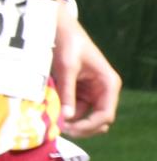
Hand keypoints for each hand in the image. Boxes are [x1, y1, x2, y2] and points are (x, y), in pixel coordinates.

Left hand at [51, 14, 120, 137]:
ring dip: (72, 122)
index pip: (105, 114)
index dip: (90, 126)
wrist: (60, 30)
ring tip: (53, 122)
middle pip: (98, 120)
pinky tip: (52, 114)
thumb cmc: (68, 44)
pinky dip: (65, 114)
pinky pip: (75, 110)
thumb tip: (67, 117)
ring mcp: (92, 92)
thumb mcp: (67, 68)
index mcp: (108, 84)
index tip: (69, 129)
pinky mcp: (80, 92)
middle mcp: (104, 90)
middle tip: (60, 129)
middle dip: (82, 128)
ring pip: (86, 117)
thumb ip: (67, 92)